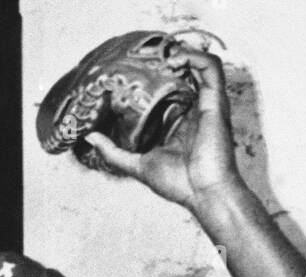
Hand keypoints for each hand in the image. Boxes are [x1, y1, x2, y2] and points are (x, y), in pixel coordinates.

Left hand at [85, 47, 241, 211]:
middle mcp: (196, 111)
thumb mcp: (138, 165)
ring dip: (184, 53)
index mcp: (182, 123)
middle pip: (187, 73)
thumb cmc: (181, 185)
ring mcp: (208, 106)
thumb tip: (90, 138)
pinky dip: (195, 56)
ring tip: (165, 56)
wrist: (205, 195)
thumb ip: (114, 152)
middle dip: (171, 58)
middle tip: (150, 55)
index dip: (161, 74)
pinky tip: (176, 60)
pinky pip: (211, 68)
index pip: (174, 89)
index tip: (140, 67)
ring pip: (202, 64)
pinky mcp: (216, 103)